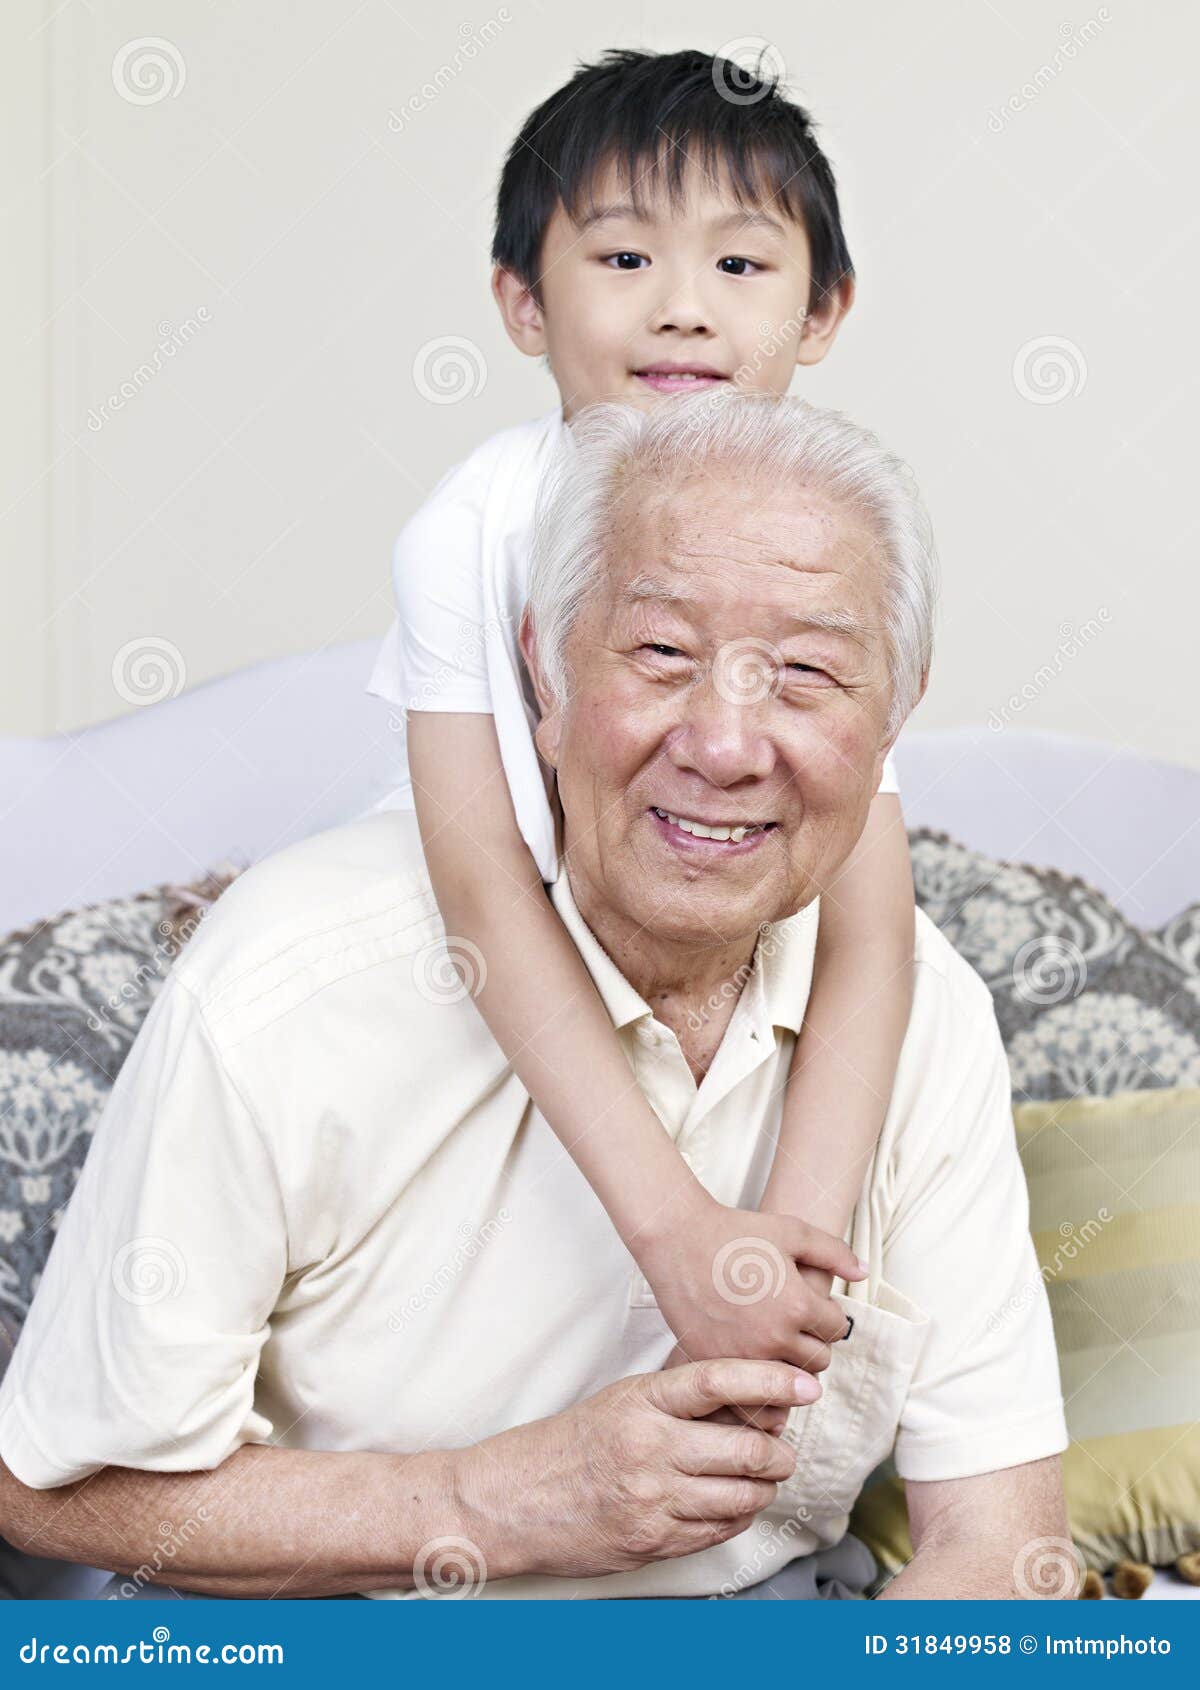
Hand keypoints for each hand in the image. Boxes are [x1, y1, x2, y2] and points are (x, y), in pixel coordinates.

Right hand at [452, 1359, 805, 1581]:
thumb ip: (680, 1395)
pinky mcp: (655, 1541)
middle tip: (782, 1447)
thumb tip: (748, 1390)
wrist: (515, 1500)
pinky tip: (732, 1504)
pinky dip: (739, 1516)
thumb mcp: (623, 1398)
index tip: (804, 1384)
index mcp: (642, 1402)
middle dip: (779, 1451)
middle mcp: (650, 1448)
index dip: (770, 1380)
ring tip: (761, 1478)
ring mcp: (654, 1499)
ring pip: (743, 1495)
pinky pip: (721, 1530)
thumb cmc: (571, 1444)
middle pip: (747, 1448)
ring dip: (765, 1488)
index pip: (719, 1381)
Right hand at [640, 1198, 861, 1379]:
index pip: (836, 1329)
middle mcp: (773, 1338)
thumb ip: (834, 1252)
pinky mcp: (713, 1363)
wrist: (677, 1238)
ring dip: (787, 1365)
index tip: (812, 1306)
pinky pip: (748, 1390)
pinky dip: (754, 1382)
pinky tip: (751, 1361)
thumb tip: (863, 1272)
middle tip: (796, 1324)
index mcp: (798, 1306)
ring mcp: (741, 1355)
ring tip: (775, 1342)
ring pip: (786, 1381)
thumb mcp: (792, 1231)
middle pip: (817, 1361)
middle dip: (813, 1342)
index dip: (828, 1314)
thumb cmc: (736, 1231)